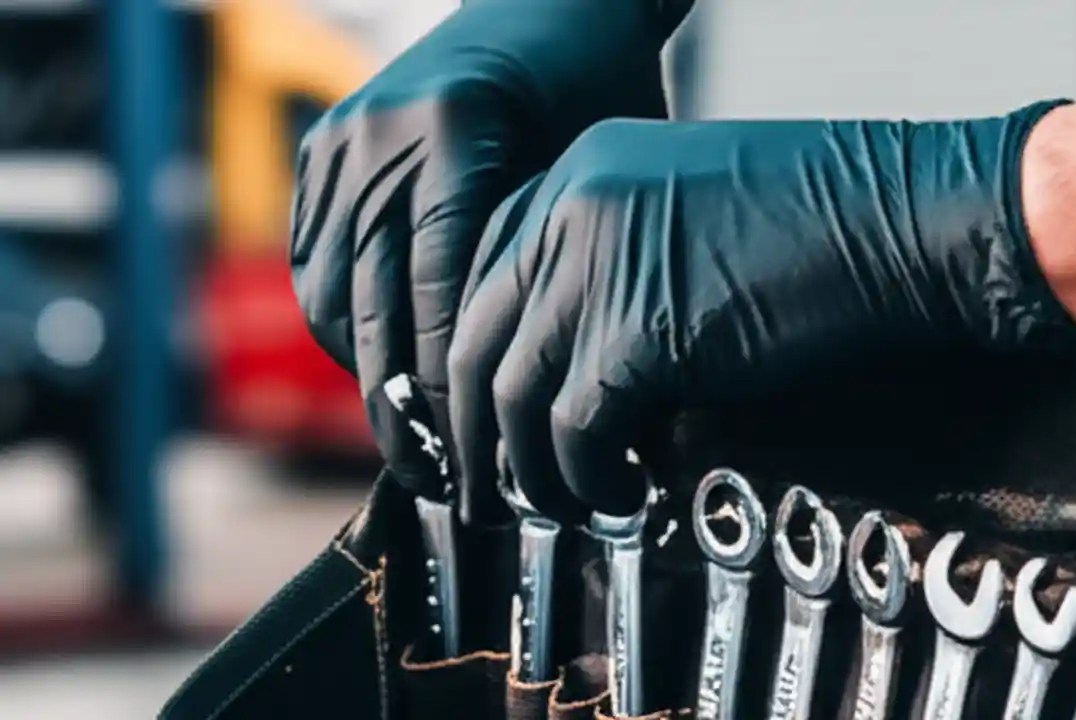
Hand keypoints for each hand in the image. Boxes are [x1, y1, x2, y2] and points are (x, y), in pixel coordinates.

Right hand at [290, 0, 690, 522]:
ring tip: (413, 440)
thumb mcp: (591, 173)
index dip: (455, 393)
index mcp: (453, 136)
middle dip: (406, 411)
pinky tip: (385, 369)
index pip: (440, 298)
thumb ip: (546, 266)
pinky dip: (344, 328)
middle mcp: (380, 137)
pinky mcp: (320, 147)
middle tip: (440, 481)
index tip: (479, 462)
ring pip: (333, 298)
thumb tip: (539, 393)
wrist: (549, 0)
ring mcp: (340, 139)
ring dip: (369, 379)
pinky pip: (315, 265)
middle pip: (377, 309)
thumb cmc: (598, 86)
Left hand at [449, 103, 1075, 521]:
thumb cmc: (824, 225)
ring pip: (512, 394)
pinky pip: (573, 430)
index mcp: (580, 174)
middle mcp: (570, 210)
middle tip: (489, 487)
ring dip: (531, 469)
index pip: (483, 278)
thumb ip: (619, 278)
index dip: (477, 359)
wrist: (908, 220)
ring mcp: (597, 267)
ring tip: (562, 507)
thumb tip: (580, 375)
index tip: (486, 418)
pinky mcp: (637, 332)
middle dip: (475, 429)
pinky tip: (623, 497)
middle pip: (475, 338)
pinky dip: (587, 479)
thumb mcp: (691, 225)